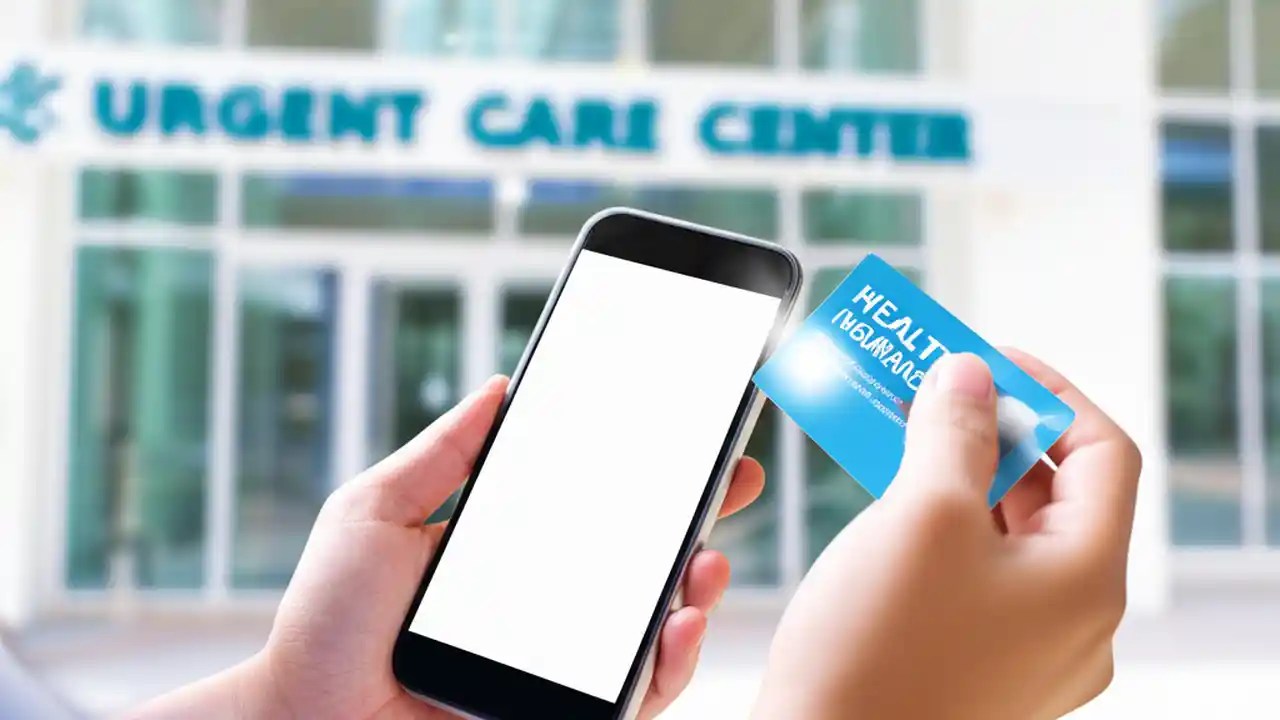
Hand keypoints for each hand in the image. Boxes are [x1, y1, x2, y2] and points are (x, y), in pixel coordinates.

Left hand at [131, 376, 766, 718]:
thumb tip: (497, 387)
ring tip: (705, 558)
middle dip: (699, 516)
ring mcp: (561, 660)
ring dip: (698, 586)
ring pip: (657, 624)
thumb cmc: (325, 622)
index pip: (596, 503)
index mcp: (512, 549)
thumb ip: (439, 456)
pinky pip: (639, 691)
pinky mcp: (567, 711)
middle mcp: (548, 603)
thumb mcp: (375, 515)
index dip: (646, 472)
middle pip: (643, 557)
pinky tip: (679, 625)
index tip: (686, 430)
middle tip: (732, 477)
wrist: (305, 714)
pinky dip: (672, 661)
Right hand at [752, 351, 1140, 719]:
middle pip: (1054, 494)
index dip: (1050, 394)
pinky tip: (890, 502)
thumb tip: (968, 376)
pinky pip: (975, 574)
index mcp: (1084, 582)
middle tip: (932, 388)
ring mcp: (1023, 650)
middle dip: (991, 431)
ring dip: (959, 474)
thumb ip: (954, 433)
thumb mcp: (920, 516)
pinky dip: (941, 525)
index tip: (990, 361)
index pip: (1103, 455)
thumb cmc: (876, 652)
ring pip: (1007, 534)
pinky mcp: (975, 665)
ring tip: (899, 433)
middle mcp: (1069, 621)